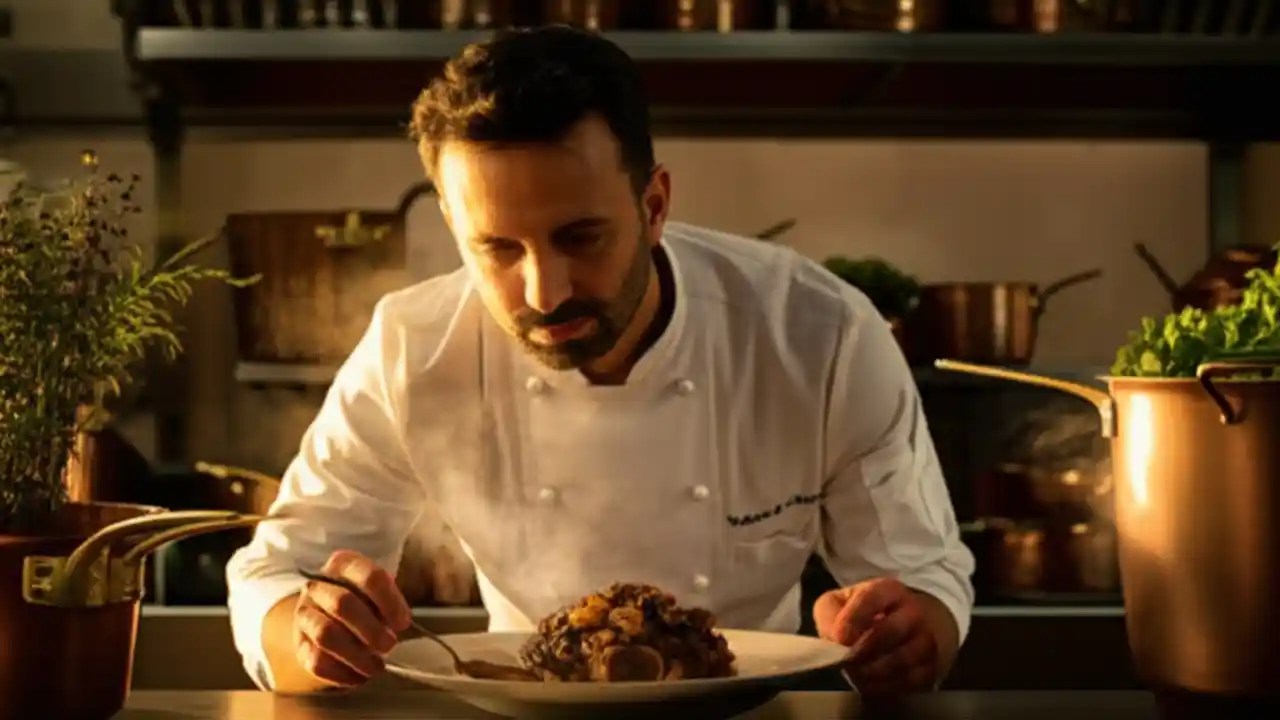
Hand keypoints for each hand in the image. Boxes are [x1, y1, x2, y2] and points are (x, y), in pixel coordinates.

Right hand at [293, 550, 412, 687]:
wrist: (327, 616)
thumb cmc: (364, 602)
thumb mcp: (379, 592)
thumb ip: (390, 602)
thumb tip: (399, 623)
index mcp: (343, 565)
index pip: (369, 576)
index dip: (389, 601)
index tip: (403, 623)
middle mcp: (318, 586)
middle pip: (343, 604)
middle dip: (371, 630)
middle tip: (390, 645)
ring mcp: (304, 614)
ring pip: (326, 634)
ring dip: (356, 654)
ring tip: (376, 666)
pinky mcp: (299, 644)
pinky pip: (317, 661)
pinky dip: (342, 672)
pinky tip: (359, 676)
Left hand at [813, 577, 938, 696]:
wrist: (911, 626)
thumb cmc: (867, 614)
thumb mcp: (841, 603)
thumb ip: (830, 614)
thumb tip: (834, 640)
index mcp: (888, 590)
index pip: (872, 598)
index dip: (852, 619)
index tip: (838, 638)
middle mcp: (913, 611)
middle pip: (889, 632)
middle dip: (862, 651)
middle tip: (846, 661)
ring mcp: (927, 639)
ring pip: (902, 660)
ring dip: (873, 672)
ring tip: (856, 673)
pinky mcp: (932, 667)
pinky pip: (909, 682)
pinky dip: (886, 686)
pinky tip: (872, 683)